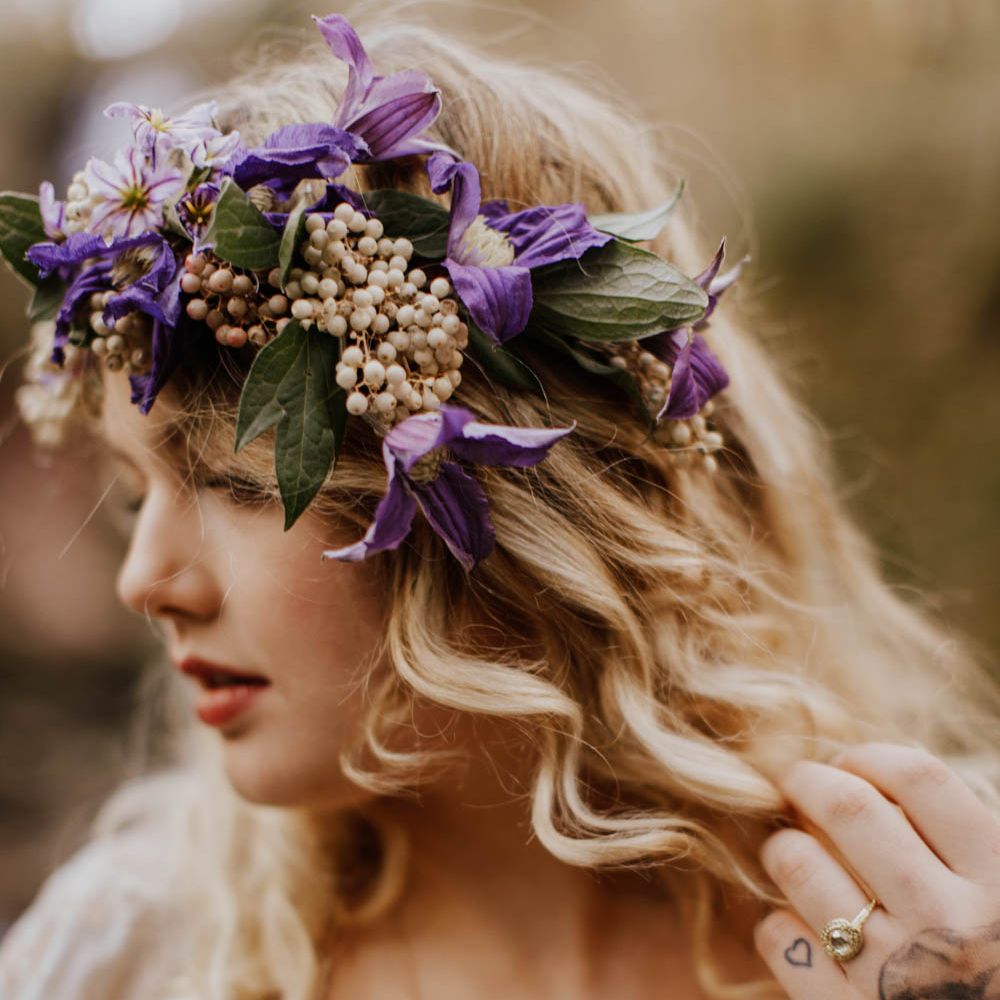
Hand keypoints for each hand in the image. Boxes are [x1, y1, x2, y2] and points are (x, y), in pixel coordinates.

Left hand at [753, 743, 999, 998]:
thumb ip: (973, 851)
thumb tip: (894, 787)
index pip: (919, 777)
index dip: (870, 757)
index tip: (850, 764)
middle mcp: (951, 921)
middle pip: (848, 807)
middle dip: (807, 782)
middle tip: (793, 784)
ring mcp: (897, 972)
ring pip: (799, 864)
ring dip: (781, 847)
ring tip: (786, 850)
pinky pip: (780, 940)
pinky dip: (775, 922)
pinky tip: (794, 926)